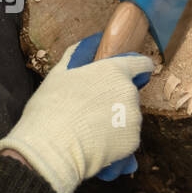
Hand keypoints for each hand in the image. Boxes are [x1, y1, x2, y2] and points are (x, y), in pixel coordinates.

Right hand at [0, 33, 153, 192]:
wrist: (51, 150)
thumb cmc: (50, 109)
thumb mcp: (59, 73)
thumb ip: (79, 55)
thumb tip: (93, 42)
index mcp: (114, 71)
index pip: (141, 64)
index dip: (138, 68)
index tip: (136, 74)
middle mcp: (129, 92)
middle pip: (129, 94)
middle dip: (116, 101)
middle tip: (90, 111)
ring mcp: (133, 119)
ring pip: (128, 118)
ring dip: (115, 123)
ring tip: (89, 132)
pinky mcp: (132, 142)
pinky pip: (126, 140)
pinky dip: (115, 143)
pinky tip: (94, 146)